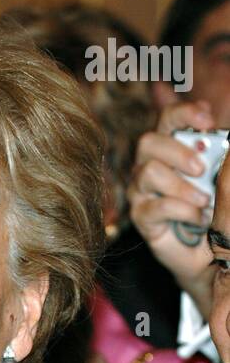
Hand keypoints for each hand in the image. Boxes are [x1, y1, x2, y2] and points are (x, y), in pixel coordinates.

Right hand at [128, 99, 215, 317]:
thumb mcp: (222, 176)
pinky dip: (183, 211)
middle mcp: (150, 165)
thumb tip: (219, 134)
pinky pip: (156, 206)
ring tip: (205, 201)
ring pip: (148, 172)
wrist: (211, 249)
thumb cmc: (216, 207)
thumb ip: (219, 154)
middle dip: (178, 152)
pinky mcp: (142, 217)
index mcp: (171, 147)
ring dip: (182, 186)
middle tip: (201, 169)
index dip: (184, 113)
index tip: (207, 121)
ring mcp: (142, 192)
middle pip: (149, 142)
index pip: (168, 118)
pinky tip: (200, 218)